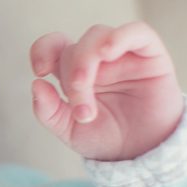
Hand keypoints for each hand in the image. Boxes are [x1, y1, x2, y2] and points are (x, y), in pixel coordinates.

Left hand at [29, 22, 183, 161]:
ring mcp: (123, 55)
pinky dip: (120, 36)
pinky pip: (137, 32)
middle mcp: (97, 60)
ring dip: (86, 58)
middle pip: (74, 48)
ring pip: (97, 34)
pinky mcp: (151, 55)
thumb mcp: (70, 131)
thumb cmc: (106, 138)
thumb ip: (48, 111)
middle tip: (81, 109)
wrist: (143, 154)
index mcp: (73, 73)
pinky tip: (108, 52)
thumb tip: (36, 84)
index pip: (53, 46)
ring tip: (85, 85)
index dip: (42, 49)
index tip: (40, 71)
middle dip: (71, 76)